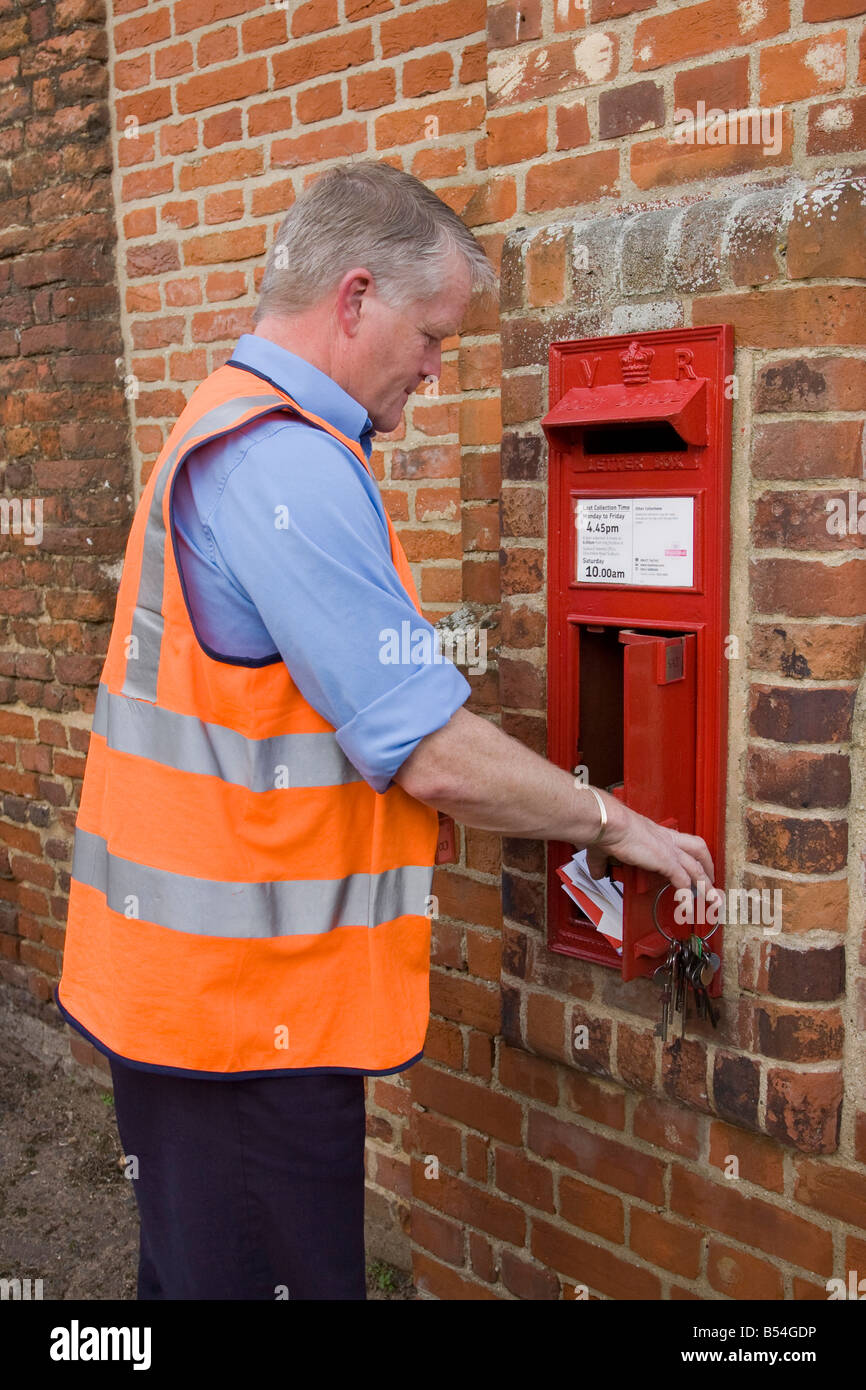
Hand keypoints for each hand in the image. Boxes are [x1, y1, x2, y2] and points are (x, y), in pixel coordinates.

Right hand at [583, 796, 719, 903]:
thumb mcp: (605, 848)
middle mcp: (666, 839)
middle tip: (711, 881)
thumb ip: (603, 862)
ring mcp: (668, 850)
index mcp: (654, 832)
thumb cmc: (607, 828)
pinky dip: (687, 896)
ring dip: (706, 885)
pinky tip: (687, 906)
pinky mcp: (666, 861)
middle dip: (708, 866)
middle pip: (698, 850)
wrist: (609, 823)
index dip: (687, 853)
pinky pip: (683, 882)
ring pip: (697, 868)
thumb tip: (598, 872)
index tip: (689, 864)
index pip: (679, 841)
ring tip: (712, 900)